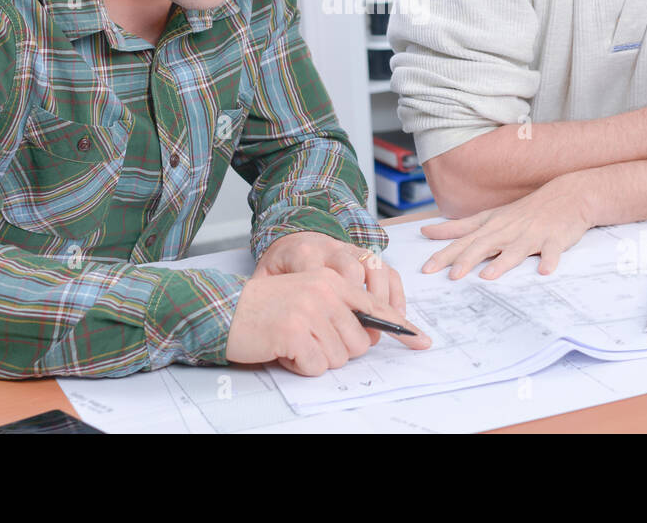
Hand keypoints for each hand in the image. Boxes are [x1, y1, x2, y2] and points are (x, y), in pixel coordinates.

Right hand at [226, 269, 430, 376]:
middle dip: (338, 351)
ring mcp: (311, 310)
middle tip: (310, 340)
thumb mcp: (309, 295)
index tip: (421, 341)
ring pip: (339, 357)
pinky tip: (284, 350)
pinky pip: (316, 367)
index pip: (376, 305)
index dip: (400, 327)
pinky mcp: (295, 331)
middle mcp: (326, 291)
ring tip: (293, 341)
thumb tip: (372, 334)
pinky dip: (301, 367)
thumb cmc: (268, 307)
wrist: (225, 309)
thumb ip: (340, 307)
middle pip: (359, 342)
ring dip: (317, 359)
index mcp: (332, 280)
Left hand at [254, 231, 406, 315]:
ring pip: (375, 268)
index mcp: (304, 252)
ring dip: (383, 300)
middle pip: (352, 268)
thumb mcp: (264, 278)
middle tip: (359, 334)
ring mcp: (353, 251)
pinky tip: (397, 317)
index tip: (330, 326)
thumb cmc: (281, 265)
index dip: (329, 301)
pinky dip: (396, 294)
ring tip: (385, 329)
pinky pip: (389, 271)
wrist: (293, 240)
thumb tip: (272, 325)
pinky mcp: (366, 258)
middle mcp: (332, 247)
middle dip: (358, 303)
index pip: (320, 272)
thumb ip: (266, 296)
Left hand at [420, 173, 595, 280]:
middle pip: (484, 245)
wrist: (566, 196)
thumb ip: (459, 227)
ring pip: (515, 250)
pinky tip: (545, 271)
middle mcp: (508, 230)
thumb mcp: (489, 216)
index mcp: (491, 226)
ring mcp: (531, 234)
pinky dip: (549, 260)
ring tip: (488, 276)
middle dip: (467, 260)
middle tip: (452, 276)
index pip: (463, 241)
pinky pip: (552, 252)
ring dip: (502, 262)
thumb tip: (427, 232)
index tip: (426, 269)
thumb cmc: (524, 211)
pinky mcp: (555, 239)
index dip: (445, 254)